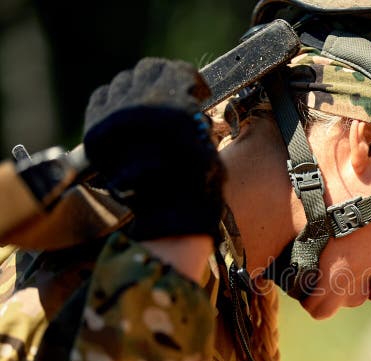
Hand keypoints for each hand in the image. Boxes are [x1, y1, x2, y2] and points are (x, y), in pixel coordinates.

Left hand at [83, 58, 225, 240]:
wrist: (161, 214)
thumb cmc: (195, 187)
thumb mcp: (210, 150)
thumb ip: (201, 121)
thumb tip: (194, 107)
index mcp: (175, 107)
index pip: (180, 72)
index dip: (189, 80)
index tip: (196, 92)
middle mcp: (142, 102)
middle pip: (149, 69)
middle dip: (163, 79)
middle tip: (172, 96)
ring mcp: (114, 113)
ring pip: (123, 81)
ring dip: (138, 89)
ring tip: (146, 109)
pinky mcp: (94, 126)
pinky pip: (101, 98)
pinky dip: (113, 101)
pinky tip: (123, 117)